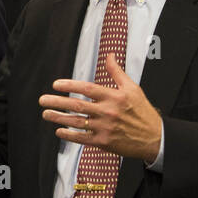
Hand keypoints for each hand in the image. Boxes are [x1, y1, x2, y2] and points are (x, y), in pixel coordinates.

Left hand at [38, 53, 161, 160]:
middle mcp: (107, 112)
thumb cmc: (143, 112)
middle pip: (77, 105)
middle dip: (57, 102)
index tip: (56, 85)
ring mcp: (104, 128)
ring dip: (58, 118)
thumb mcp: (133, 88)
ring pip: (76, 122)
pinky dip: (69, 135)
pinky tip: (59, 131)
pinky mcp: (103, 142)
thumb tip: (110, 55)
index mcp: (114, 97)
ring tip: (45, 113)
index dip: (70, 86)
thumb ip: (117, 72)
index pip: (87, 89)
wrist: (154, 138)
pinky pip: (82, 138)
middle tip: (42, 100)